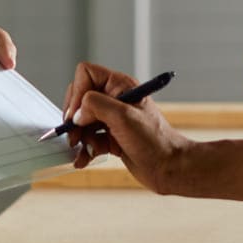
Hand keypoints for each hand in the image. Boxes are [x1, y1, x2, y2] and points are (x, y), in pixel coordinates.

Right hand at [60, 61, 191, 193]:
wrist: (168, 167)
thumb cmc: (155, 140)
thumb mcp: (124, 117)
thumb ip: (96, 106)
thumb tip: (77, 112)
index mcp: (120, 86)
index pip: (86, 74)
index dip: (77, 92)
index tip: (78, 114)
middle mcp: (115, 100)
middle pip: (80, 99)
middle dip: (74, 119)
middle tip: (74, 135)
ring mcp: (112, 119)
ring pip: (82, 122)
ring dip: (79, 138)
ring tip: (84, 151)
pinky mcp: (111, 138)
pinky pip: (89, 139)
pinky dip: (84, 150)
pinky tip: (83, 160)